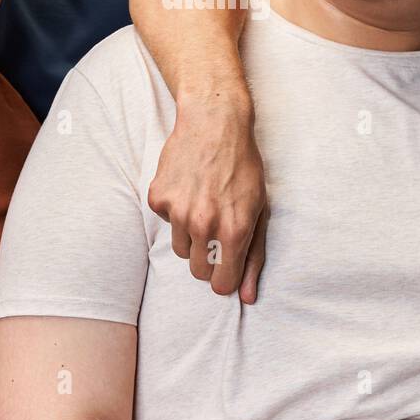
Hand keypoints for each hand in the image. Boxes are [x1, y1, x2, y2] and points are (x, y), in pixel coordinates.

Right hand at [146, 91, 268, 303]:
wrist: (214, 123)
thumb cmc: (243, 166)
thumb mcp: (260, 209)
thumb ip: (254, 256)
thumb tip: (247, 297)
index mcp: (234, 231)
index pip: (221, 284)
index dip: (224, 279)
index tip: (226, 269)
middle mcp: (204, 225)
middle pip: (198, 271)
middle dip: (209, 259)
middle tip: (218, 232)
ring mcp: (178, 212)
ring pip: (181, 249)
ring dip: (192, 235)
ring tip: (204, 205)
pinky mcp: (158, 198)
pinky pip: (167, 221)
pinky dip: (176, 210)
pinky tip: (189, 187)